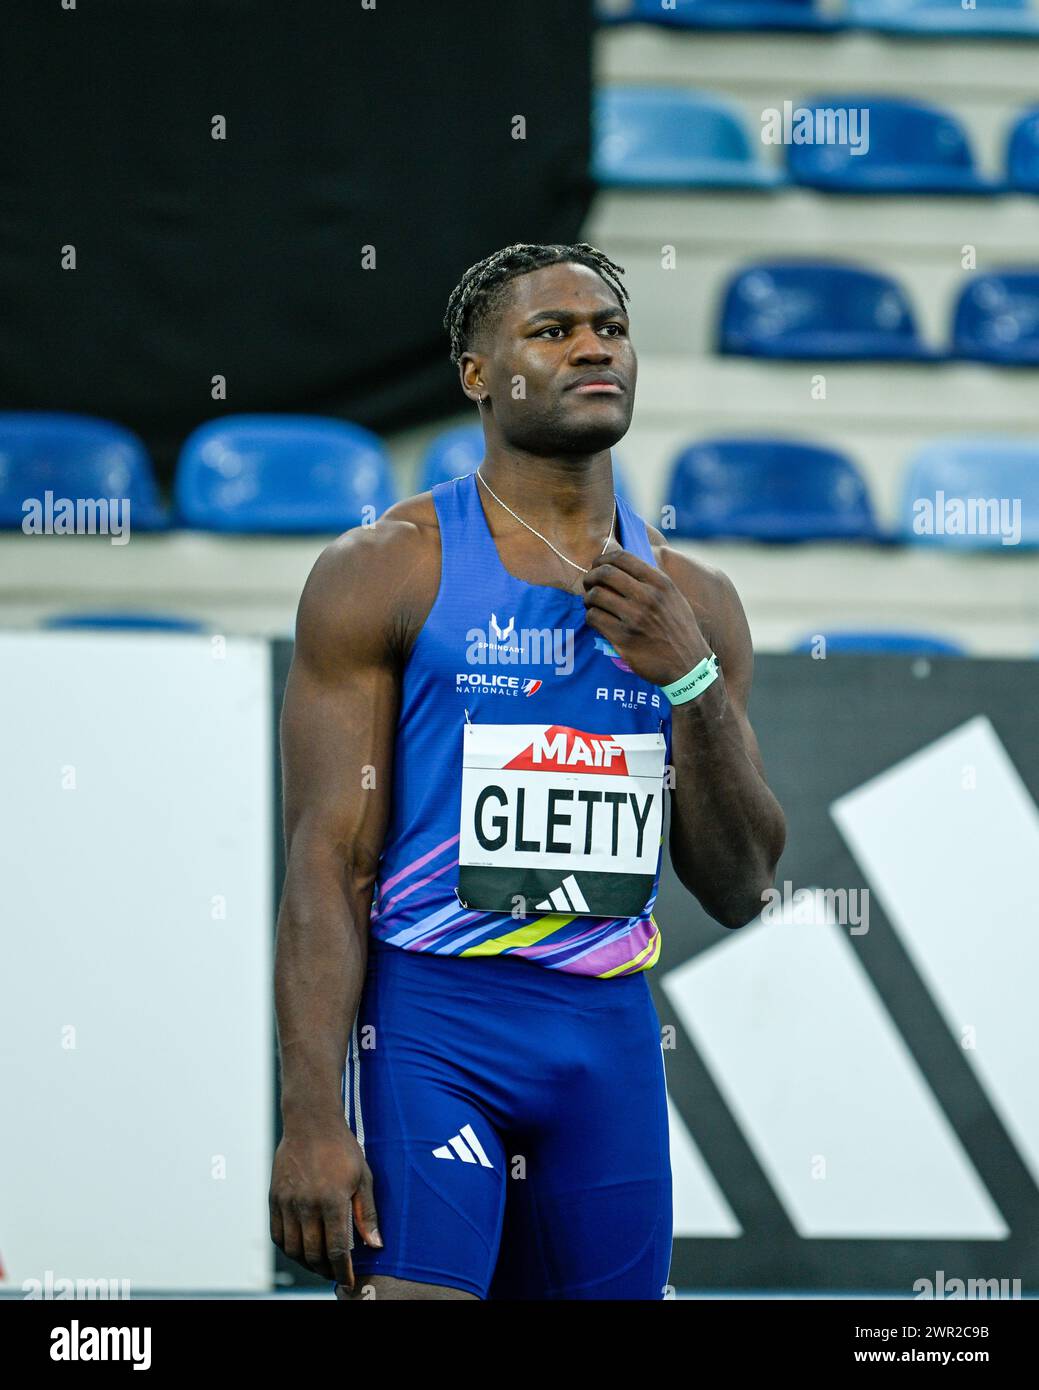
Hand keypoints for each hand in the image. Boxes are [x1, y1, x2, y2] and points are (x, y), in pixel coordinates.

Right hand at [269, 1127, 381, 1289]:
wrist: (311, 1123)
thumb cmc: (342, 1149)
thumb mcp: (363, 1177)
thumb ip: (367, 1214)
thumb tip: (375, 1245)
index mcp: (332, 1200)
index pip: (336, 1250)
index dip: (342, 1271)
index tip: (348, 1281)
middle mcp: (307, 1205)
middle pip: (313, 1254)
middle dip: (326, 1270)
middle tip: (334, 1274)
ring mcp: (287, 1202)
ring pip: (293, 1249)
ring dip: (307, 1263)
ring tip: (319, 1264)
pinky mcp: (274, 1199)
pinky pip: (277, 1235)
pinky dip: (288, 1249)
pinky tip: (300, 1250)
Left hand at [582, 546, 709, 687]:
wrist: (688, 665)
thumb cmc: (679, 630)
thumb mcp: (674, 597)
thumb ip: (652, 580)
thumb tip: (623, 563)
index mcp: (660, 583)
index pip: (622, 557)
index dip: (603, 558)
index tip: (598, 565)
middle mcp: (648, 597)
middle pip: (604, 573)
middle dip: (590, 577)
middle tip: (589, 584)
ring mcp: (635, 618)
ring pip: (595, 595)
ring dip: (588, 599)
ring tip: (592, 605)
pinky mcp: (623, 638)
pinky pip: (594, 618)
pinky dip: (591, 617)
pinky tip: (597, 620)